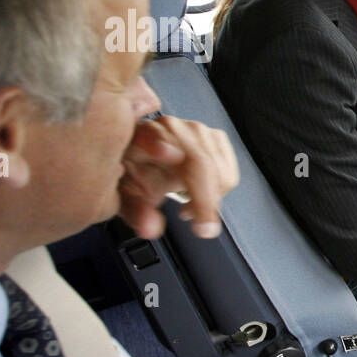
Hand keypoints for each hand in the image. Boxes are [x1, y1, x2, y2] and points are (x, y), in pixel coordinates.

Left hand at [118, 115, 238, 239]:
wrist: (148, 159)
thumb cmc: (137, 173)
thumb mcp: (127, 196)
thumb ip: (136, 212)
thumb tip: (151, 229)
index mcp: (143, 135)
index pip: (154, 138)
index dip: (162, 150)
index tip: (176, 182)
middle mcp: (172, 127)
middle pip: (200, 162)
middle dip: (205, 200)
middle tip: (201, 227)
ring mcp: (198, 130)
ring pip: (219, 170)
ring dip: (211, 198)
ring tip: (190, 209)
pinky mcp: (217, 139)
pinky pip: (229, 173)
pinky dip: (220, 192)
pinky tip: (202, 197)